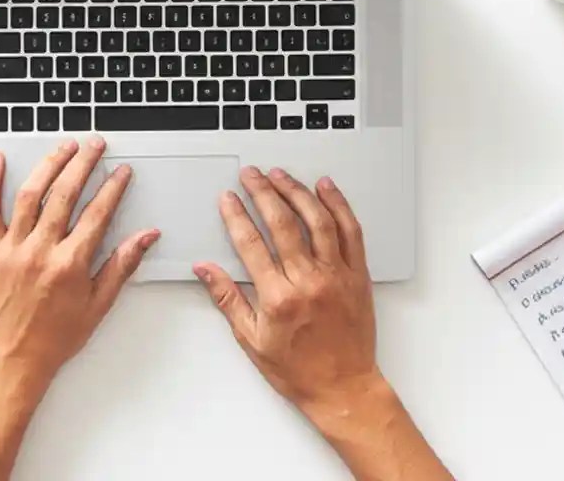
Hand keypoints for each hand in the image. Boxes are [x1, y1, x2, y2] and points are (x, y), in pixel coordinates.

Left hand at [0, 137, 158, 480]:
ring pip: (30, 194)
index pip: (97, 214)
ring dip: (49, 165)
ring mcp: (12, 248)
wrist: (14, 358)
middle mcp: (40, 251)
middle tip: (96, 146)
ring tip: (64, 147)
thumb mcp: (98, 305)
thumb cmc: (56, 337)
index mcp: (70, 265)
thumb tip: (145, 237)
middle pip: (64, 194)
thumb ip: (121, 266)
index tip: (122, 171)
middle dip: (83, 164)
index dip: (113, 188)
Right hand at [194, 167, 450, 480]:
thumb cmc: (299, 370)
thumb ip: (228, 299)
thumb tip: (205, 270)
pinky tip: (326, 189)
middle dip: (263, 192)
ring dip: (297, 192)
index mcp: (278, 298)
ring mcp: (336, 275)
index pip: (250, 243)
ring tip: (281, 175)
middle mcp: (308, 281)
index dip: (236, 215)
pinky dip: (339, 206)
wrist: (343, 388)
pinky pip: (350, 232)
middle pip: (283, 223)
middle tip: (251, 175)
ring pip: (317, 220)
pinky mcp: (358, 275)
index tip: (227, 198)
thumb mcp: (252, 340)